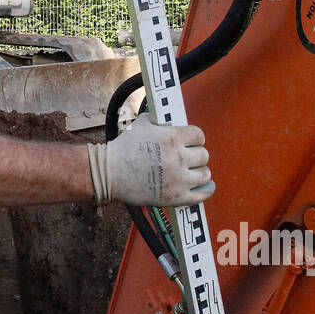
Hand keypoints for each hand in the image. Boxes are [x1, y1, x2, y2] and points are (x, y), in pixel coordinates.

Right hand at [87, 119, 213, 206]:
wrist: (109, 173)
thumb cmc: (123, 149)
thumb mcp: (141, 125)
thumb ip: (159, 121)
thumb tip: (168, 117)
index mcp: (171, 138)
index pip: (198, 135)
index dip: (195, 138)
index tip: (192, 142)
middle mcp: (177, 158)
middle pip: (203, 155)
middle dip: (196, 155)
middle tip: (189, 157)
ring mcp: (178, 179)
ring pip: (204, 174)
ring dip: (199, 172)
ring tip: (192, 172)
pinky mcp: (175, 196)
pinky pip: (201, 194)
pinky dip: (205, 190)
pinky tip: (204, 186)